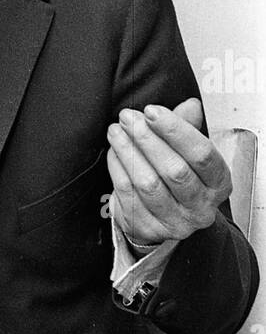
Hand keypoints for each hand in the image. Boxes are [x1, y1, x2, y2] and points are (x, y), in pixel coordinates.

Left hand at [107, 97, 231, 246]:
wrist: (165, 217)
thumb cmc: (180, 179)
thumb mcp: (189, 153)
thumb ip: (188, 128)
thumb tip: (190, 105)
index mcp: (219, 183)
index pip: (202, 154)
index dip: (176, 130)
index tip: (152, 111)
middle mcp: (202, 206)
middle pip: (174, 170)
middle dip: (147, 139)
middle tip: (128, 117)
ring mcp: (175, 222)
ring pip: (148, 183)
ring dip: (128, 152)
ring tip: (116, 131)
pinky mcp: (149, 228)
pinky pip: (128, 194)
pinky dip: (117, 169)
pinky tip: (113, 151)